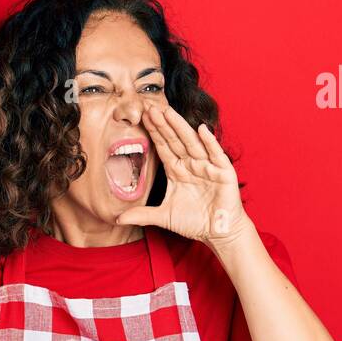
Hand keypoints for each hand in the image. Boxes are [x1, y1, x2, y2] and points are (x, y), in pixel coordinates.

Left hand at [117, 101, 251, 249]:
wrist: (218, 233)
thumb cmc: (195, 222)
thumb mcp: (164, 216)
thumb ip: (142, 215)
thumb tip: (118, 219)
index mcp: (178, 170)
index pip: (164, 147)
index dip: (154, 132)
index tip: (142, 117)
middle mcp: (192, 164)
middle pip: (175, 140)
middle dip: (163, 125)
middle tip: (149, 107)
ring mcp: (208, 166)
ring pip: (192, 143)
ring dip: (180, 128)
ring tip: (168, 112)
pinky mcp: (224, 173)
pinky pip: (216, 155)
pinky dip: (210, 143)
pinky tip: (201, 130)